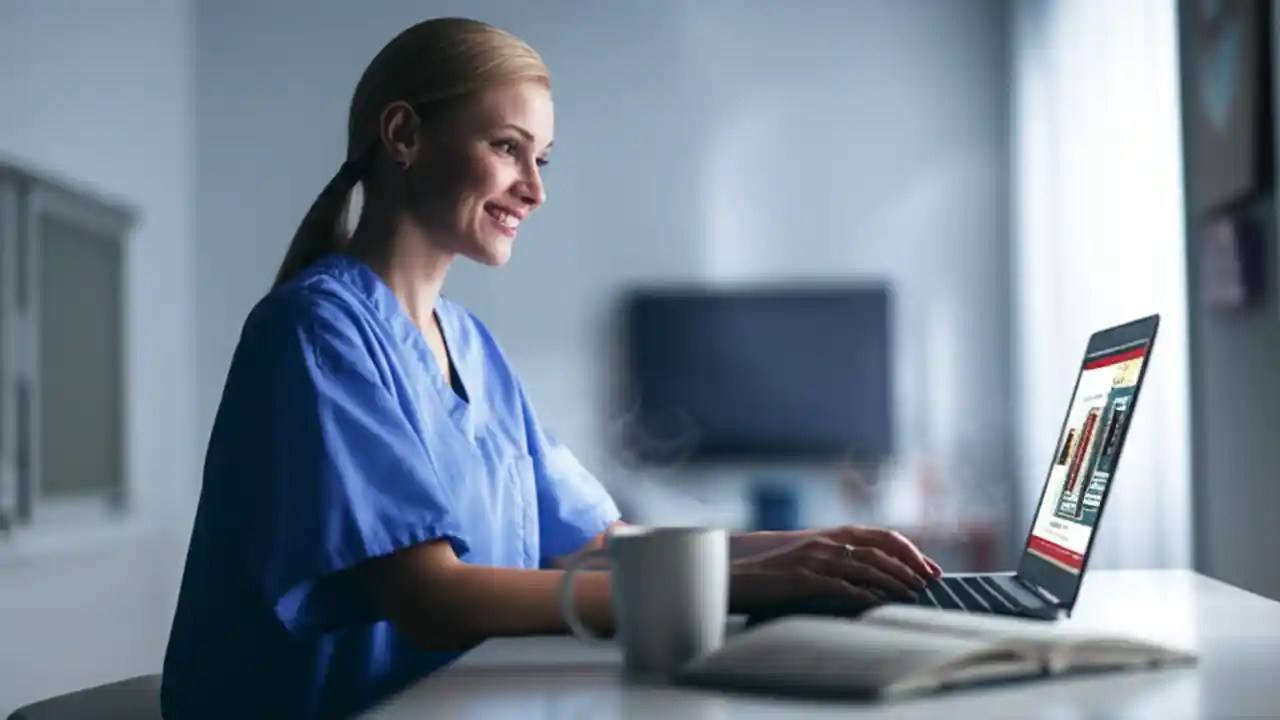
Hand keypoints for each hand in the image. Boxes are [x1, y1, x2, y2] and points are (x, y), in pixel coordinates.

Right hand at [728, 530, 937, 613]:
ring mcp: (816, 560)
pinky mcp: (805, 579)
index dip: (909, 550)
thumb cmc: (775, 574)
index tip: (929, 566)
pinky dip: (866, 595)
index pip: (882, 536)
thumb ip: (839, 559)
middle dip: (910, 566)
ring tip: (913, 594)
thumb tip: (874, 575)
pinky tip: (881, 605)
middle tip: (929, 581)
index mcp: (831, 536)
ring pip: (867, 567)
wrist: (739, 578)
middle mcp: (827, 543)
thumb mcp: (811, 558)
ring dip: (894, 581)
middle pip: (880, 550)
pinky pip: (843, 587)